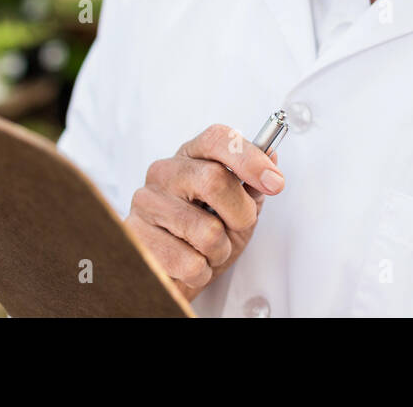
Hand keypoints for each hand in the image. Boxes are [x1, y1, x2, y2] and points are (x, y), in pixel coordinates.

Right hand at [125, 124, 284, 301]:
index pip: (217, 139)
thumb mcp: (237, 210)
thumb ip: (253, 186)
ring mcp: (146, 203)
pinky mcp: (137, 238)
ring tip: (206, 251)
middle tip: (236, 228)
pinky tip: (188, 265)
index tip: (275, 183)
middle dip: (240, 214)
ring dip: (220, 251)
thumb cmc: (205, 236)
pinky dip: (201, 273)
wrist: (174, 274)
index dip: (250, 157)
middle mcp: (164, 172)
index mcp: (190, 156)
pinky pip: (190, 263)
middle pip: (215, 180)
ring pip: (207, 231)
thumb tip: (272, 156)